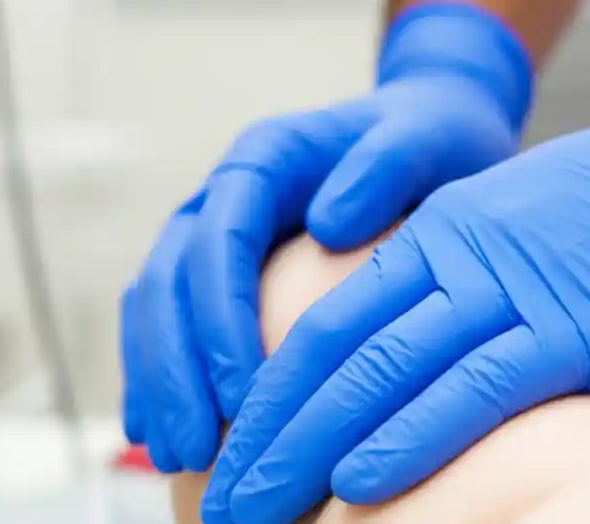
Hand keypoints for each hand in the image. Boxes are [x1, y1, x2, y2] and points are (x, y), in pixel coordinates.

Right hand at [120, 1, 532, 471]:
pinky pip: (170, 326)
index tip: (241, 392)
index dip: (219, 318)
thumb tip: (328, 223)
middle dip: (176, 368)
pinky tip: (164, 438)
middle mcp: (224, 195)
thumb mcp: (424, 138)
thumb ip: (384, 166)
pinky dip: (162, 379)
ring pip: (157, 308)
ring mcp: (214, 234)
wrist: (432, 132)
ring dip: (160, 383)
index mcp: (264, 158)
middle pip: (170, 280)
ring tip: (175, 457)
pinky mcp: (219, 272)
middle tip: (196, 450)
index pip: (220, 238)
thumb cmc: (431, 139)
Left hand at [201, 0, 589, 523]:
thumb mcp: (551, 237)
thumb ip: (503, 290)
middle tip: (222, 498)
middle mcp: (461, 252)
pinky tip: (355, 478)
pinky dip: (406, 433)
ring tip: (251, 506)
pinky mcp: (574, 319)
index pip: (334, 321)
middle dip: (266, 434)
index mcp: (451, 233)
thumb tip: (480, 360)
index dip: (276, 395)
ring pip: (381, 369)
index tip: (244, 453)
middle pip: (329, 349)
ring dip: (307, 447)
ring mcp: (514, 283)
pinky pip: (471, 382)